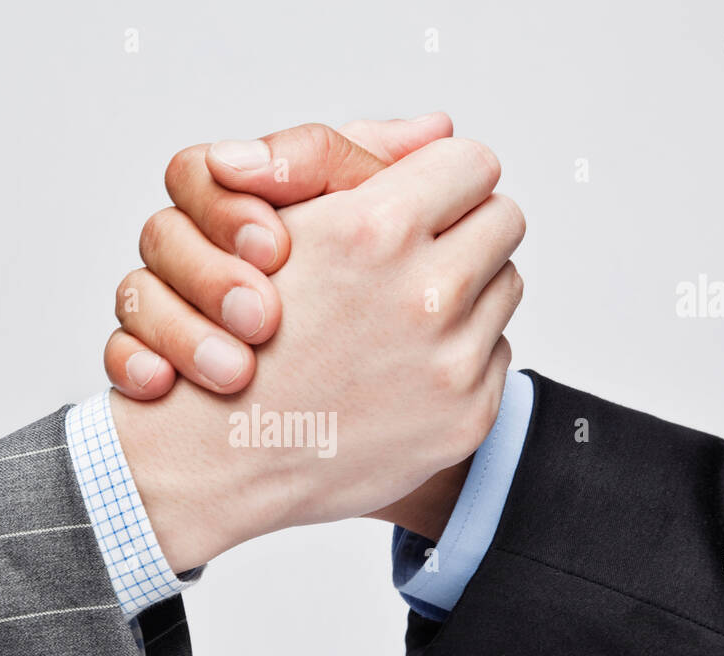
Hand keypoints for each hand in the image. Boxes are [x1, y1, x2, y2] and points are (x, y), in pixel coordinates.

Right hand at [111, 137, 524, 570]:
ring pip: (505, 285)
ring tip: (403, 312)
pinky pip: (496, 354)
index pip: (471, 163)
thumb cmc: (234, 333)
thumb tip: (439, 129)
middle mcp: (423, 297)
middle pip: (503, 219)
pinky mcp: (466, 417)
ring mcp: (450, 364)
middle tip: (418, 254)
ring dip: (466, 290)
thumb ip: (356, 159)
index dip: (441, 178)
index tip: (421, 198)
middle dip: (464, 229)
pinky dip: (460, 355)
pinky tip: (402, 367)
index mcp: (376, 229)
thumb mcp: (277, 221)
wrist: (218, 457)